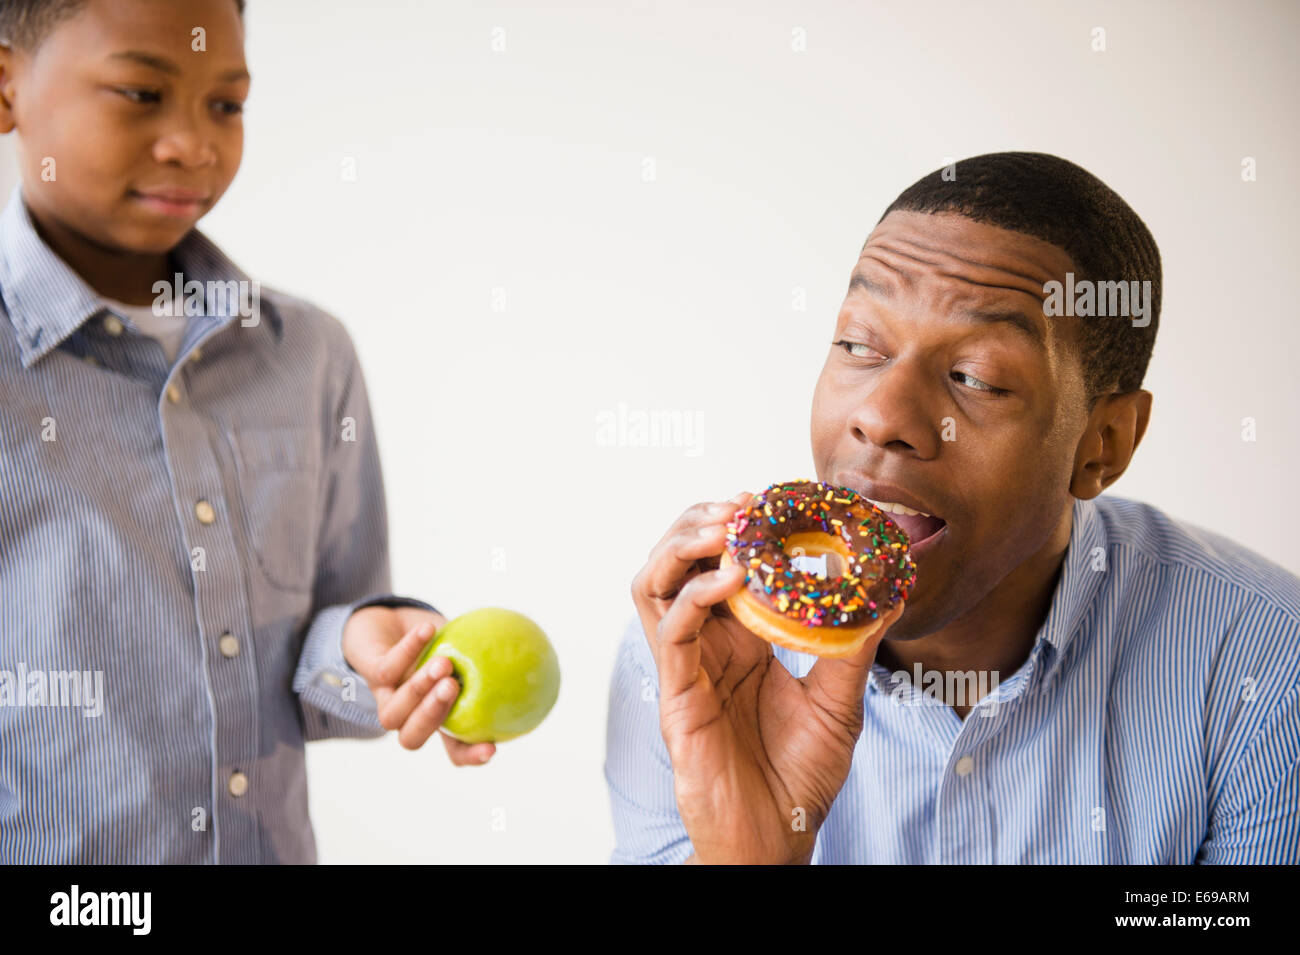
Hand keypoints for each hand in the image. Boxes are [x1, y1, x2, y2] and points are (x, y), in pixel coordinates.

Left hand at [342, 604, 496, 765]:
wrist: (390, 621)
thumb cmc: (441, 638)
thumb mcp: (469, 648)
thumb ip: (493, 658)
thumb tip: (534, 658)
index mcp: (438, 718)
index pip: (455, 749)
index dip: (471, 755)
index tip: (492, 747)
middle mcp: (410, 715)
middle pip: (412, 738)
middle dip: (433, 717)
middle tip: (454, 688)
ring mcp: (386, 697)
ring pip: (393, 713)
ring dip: (418, 689)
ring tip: (443, 662)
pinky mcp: (370, 673)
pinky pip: (387, 667)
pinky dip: (409, 649)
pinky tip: (429, 630)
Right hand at [631, 494, 903, 863]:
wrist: (775, 838)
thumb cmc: (800, 776)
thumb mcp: (840, 704)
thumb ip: (853, 649)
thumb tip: (886, 594)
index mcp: (739, 640)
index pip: (722, 565)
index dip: (737, 528)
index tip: (769, 500)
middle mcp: (706, 645)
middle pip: (678, 562)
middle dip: (701, 521)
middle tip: (741, 503)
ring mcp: (686, 666)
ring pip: (655, 583)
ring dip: (683, 546)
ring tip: (724, 528)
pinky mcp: (677, 694)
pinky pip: (670, 632)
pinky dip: (693, 596)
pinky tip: (728, 581)